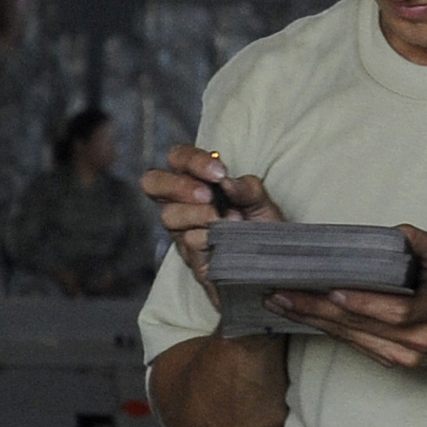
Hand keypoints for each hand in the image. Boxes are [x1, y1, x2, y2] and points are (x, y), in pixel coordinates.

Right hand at [145, 146, 277, 295]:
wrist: (273, 267)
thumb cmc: (262, 229)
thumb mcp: (262, 203)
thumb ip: (247, 189)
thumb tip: (227, 182)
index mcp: (197, 182)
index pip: (178, 158)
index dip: (192, 161)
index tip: (219, 172)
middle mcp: (182, 204)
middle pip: (153, 182)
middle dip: (179, 185)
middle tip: (207, 195)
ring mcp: (183, 232)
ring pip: (168, 215)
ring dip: (196, 214)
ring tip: (223, 221)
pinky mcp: (191, 258)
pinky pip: (187, 243)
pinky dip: (207, 238)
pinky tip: (225, 241)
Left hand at [269, 224, 426, 373]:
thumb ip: (419, 242)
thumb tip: (387, 234)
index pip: (397, 312)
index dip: (363, 303)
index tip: (331, 290)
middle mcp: (419, 341)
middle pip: (362, 326)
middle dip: (317, 309)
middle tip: (281, 292)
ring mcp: (405, 357)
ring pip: (351, 338)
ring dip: (312, 320)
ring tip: (279, 301)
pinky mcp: (393, 363)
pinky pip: (354, 344)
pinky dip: (327, 328)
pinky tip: (302, 314)